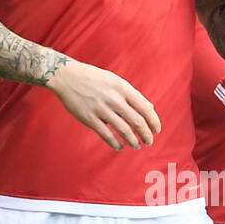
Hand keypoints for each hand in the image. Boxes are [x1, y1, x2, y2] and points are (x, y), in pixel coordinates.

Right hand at [46, 58, 160, 151]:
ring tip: (136, 146)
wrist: (67, 76)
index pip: (145, 108)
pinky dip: (116, 144)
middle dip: (146, 135)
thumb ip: (132, 93)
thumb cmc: (94, 78)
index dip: (154, 121)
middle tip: (149, 142)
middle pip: (137, 122)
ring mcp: (101, 109)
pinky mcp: (89, 118)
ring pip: (124, 131)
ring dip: (133, 142)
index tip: (157, 130)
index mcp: (122, 88)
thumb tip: (150, 107)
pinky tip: (120, 147)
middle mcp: (114, 98)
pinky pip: (107, 136)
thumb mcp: (115, 80)